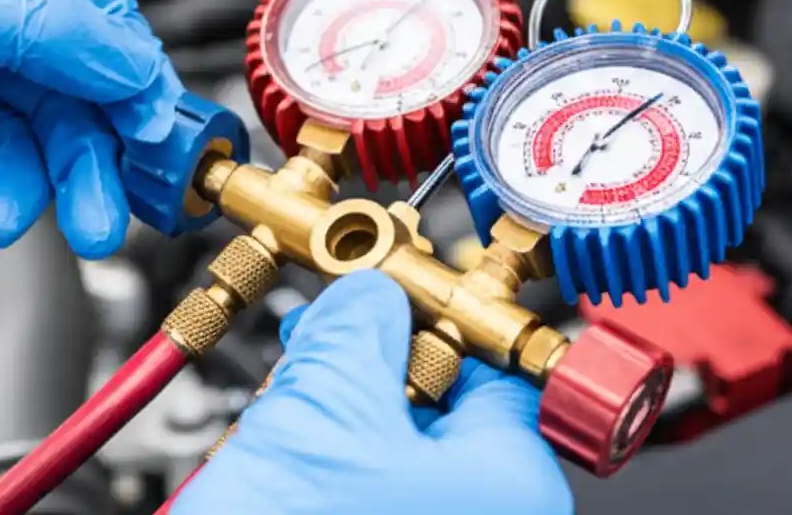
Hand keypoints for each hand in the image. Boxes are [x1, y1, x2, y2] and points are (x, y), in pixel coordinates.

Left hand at [0, 0, 179, 257]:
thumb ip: (46, 30)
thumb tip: (132, 63)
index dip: (128, 67)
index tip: (156, 127)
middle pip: (72, 67)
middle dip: (99, 138)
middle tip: (122, 199)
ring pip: (37, 116)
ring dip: (58, 174)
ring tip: (74, 221)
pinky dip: (6, 183)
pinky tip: (0, 212)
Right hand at [174, 271, 572, 514]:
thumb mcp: (324, 408)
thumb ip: (355, 330)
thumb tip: (368, 295)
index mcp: (512, 481)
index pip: (489, 364)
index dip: (423, 318)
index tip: (377, 297)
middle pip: (436, 407)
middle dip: (363, 374)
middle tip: (314, 356)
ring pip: (391, 454)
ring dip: (331, 423)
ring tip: (282, 425)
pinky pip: (367, 495)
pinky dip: (321, 470)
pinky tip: (279, 467)